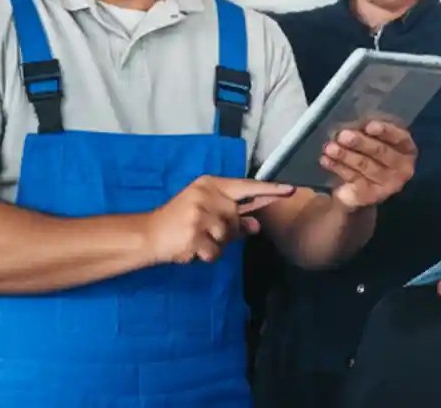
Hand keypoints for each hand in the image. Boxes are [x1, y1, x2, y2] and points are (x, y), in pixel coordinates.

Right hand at [144, 176, 294, 264]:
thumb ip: (233, 218)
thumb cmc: (179, 220)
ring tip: (197, 238)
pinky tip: (193, 248)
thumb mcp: (205, 212)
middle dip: (227, 230)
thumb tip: (256, 225)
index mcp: (209, 184)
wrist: (150, 234)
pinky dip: (207, 255)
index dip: (269, 190)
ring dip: (216, 244)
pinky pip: (216, 252)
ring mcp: (199, 215)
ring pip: (227, 236)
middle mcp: (206, 195)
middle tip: (206, 231)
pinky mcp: (194, 235)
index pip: (245, 187)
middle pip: (236, 217)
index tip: (290, 190)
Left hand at [319, 120, 416, 210]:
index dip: (385, 131)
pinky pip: (354, 180)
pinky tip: (326, 160)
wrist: (362, 186)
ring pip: (366, 166)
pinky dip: (338, 168)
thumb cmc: (368, 152)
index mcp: (407, 149)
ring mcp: (388, 184)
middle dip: (361, 143)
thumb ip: (366, 131)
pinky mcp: (372, 195)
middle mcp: (402, 167)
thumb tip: (350, 124)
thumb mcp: (371, 138)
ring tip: (330, 148)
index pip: (400, 137)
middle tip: (342, 135)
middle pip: (381, 152)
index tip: (369, 126)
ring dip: (346, 155)